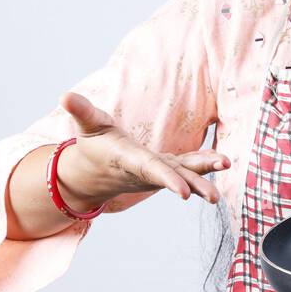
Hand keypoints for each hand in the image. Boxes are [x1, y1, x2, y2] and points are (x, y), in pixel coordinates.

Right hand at [54, 91, 229, 208]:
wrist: (94, 172)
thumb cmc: (93, 145)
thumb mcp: (87, 125)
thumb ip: (81, 110)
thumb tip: (64, 95)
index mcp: (129, 160)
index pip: (151, 170)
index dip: (169, 180)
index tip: (185, 193)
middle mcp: (147, 170)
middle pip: (174, 177)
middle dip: (195, 185)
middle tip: (214, 196)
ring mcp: (158, 172)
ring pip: (185, 173)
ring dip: (206, 172)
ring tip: (227, 165)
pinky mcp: (166, 168)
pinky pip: (187, 167)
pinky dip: (203, 163)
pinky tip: (222, 160)